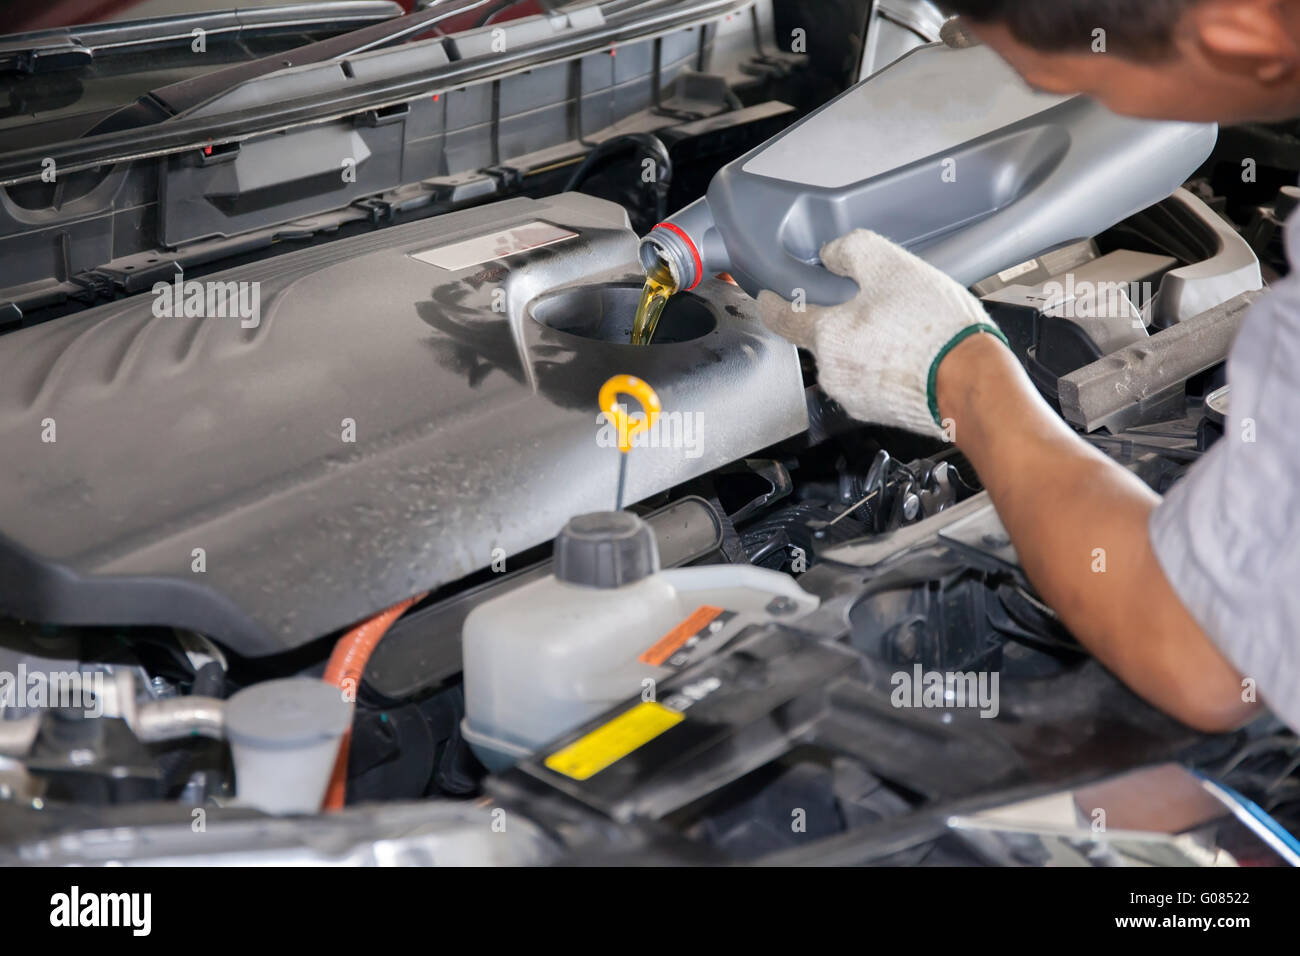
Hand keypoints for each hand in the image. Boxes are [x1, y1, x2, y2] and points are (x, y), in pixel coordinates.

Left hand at [758, 229, 1006, 437]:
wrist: (973, 383)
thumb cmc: (936, 330)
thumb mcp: (892, 266)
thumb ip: (852, 250)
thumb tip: (831, 254)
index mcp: (827, 337)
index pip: (781, 318)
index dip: (772, 303)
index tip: (768, 297)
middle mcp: (833, 373)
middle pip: (822, 338)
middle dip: (841, 319)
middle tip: (877, 303)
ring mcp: (854, 397)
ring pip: (848, 360)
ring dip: (865, 344)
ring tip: (904, 330)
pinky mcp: (878, 413)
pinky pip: (870, 381)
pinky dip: (882, 366)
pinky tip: (911, 354)